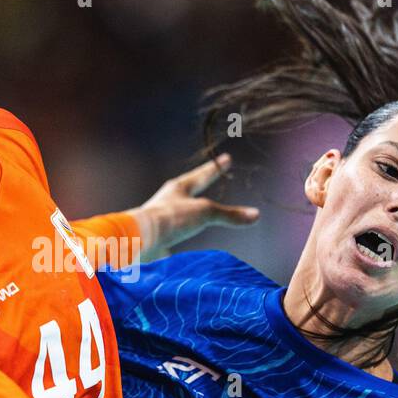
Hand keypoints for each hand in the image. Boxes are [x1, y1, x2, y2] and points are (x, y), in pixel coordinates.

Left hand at [132, 154, 258, 260]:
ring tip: (192, 211)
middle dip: (197, 185)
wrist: (141, 239)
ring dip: (187, 210)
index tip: (226, 158)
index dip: (216, 169)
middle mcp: (167, 201)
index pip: (202, 175)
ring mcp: (161, 219)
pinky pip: (172, 233)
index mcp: (178, 189)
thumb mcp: (205, 213)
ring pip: (177, 211)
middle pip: (186, 190)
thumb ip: (229, 215)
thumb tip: (255, 215)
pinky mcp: (157, 237)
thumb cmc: (172, 218)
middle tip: (205, 177)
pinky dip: (180, 233)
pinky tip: (178, 239)